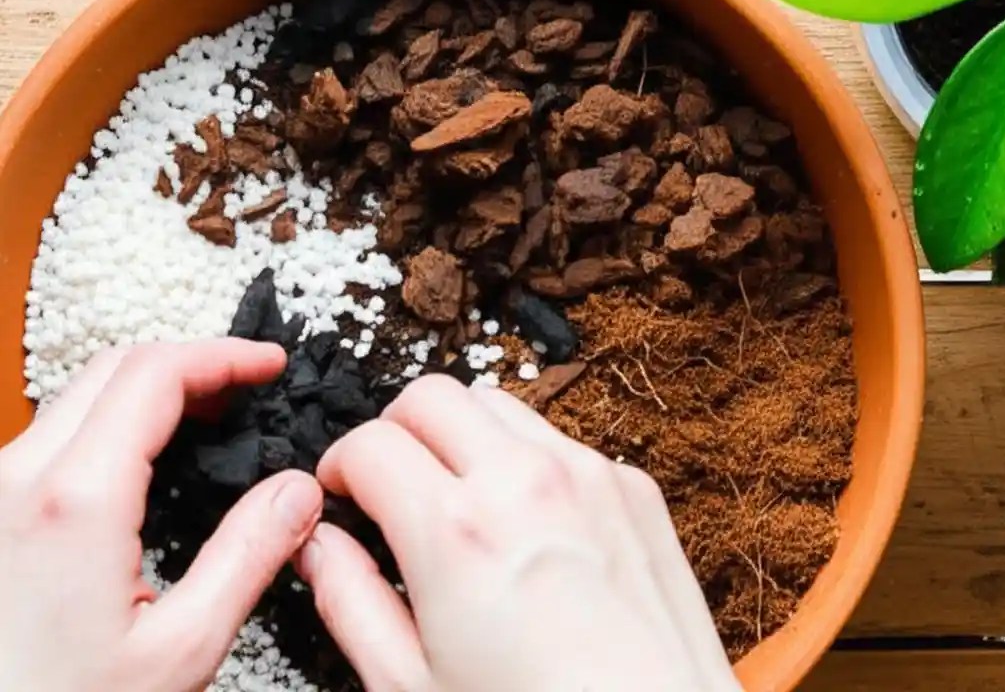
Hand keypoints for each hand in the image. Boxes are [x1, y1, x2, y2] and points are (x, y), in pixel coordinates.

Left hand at [0, 340, 323, 691]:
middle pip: (113, 369)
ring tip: (215, 415)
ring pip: (80, 396)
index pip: (154, 375)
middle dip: (192, 361)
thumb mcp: (180, 647)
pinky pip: (57, 434)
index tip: (269, 363)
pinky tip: (157, 456)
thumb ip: (247, 557)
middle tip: (250, 383)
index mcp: (74, 503)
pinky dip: (118, 421)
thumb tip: (298, 492)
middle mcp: (19, 481)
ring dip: (152, 388)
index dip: (223, 356)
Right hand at [297, 375, 741, 691]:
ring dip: (463, 436)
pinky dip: (527, 460)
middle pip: (432, 395)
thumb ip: (350, 600)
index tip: (343, 495)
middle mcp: (526, 481)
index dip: (339, 467)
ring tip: (458, 504)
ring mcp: (589, 474)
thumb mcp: (412, 684)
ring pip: (499, 405)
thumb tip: (317, 544)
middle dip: (395, 431)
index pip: (371, 442)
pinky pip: (560, 440)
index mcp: (457, 531)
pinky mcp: (634, 487)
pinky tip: (526, 524)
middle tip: (390, 486)